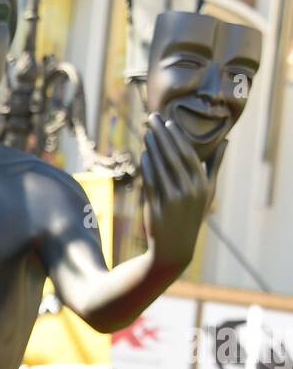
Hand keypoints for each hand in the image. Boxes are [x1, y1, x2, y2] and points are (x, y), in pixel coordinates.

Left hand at [140, 113, 208, 272]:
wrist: (174, 249)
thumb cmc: (191, 216)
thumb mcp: (207, 193)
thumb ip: (215, 166)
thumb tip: (226, 140)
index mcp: (202, 185)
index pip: (188, 154)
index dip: (177, 136)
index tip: (167, 121)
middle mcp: (189, 192)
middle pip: (173, 156)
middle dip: (162, 135)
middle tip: (152, 118)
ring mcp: (173, 201)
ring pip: (160, 167)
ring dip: (152, 147)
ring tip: (145, 132)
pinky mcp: (157, 209)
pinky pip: (150, 183)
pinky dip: (146, 167)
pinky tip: (142, 155)